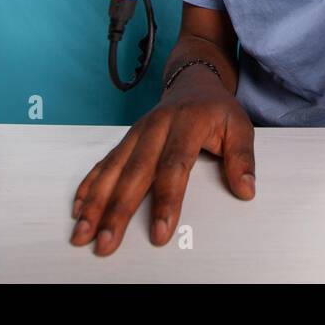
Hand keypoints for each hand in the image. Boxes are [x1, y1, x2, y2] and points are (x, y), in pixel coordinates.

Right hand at [70, 69, 255, 254]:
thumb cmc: (216, 109)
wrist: (194, 81)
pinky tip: (79, 207)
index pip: (173, 167)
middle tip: (108, 242)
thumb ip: (242, 158)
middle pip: (135, 174)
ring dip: (96, 203)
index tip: (160, 231)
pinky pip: (104, 163)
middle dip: (118, 211)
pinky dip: (90, 186)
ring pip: (112, 170)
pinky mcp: (126, 139)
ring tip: (83, 232)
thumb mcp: (240, 126)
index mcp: (186, 124)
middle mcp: (156, 127)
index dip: (166, 201)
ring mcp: (137, 133)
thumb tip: (245, 189)